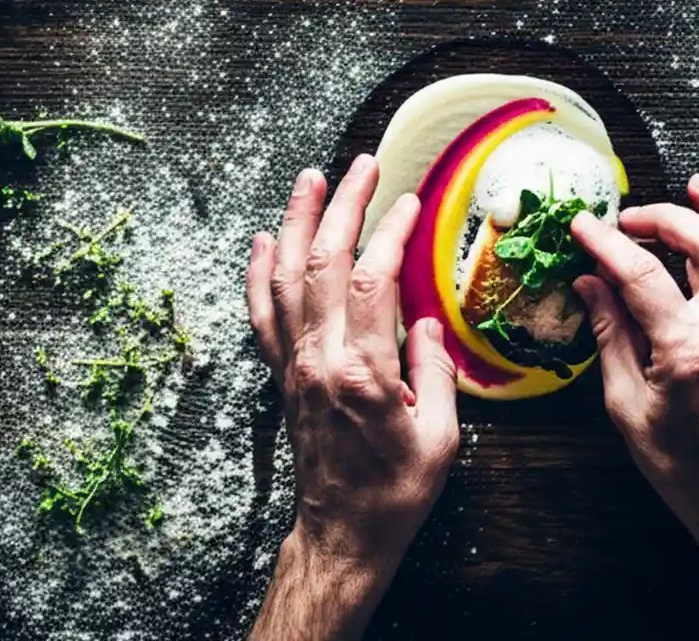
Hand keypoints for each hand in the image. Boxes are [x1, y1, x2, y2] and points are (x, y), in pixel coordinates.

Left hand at [246, 155, 459, 639]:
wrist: (342, 533)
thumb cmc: (395, 493)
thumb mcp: (440, 437)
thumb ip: (434, 371)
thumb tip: (426, 321)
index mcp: (364, 374)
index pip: (372, 281)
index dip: (389, 232)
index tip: (410, 201)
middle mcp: (319, 360)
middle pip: (322, 263)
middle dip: (341, 206)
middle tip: (362, 166)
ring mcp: (293, 365)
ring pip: (285, 278)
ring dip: (295, 222)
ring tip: (308, 178)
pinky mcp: (281, 375)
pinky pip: (261, 314)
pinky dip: (257, 273)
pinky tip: (261, 241)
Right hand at [571, 173, 698, 639]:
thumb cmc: (680, 466)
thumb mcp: (626, 407)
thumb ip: (610, 336)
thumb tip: (590, 284)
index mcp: (687, 351)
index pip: (642, 275)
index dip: (606, 243)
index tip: (581, 226)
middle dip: (662, 217)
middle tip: (624, 219)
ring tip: (694, 186)